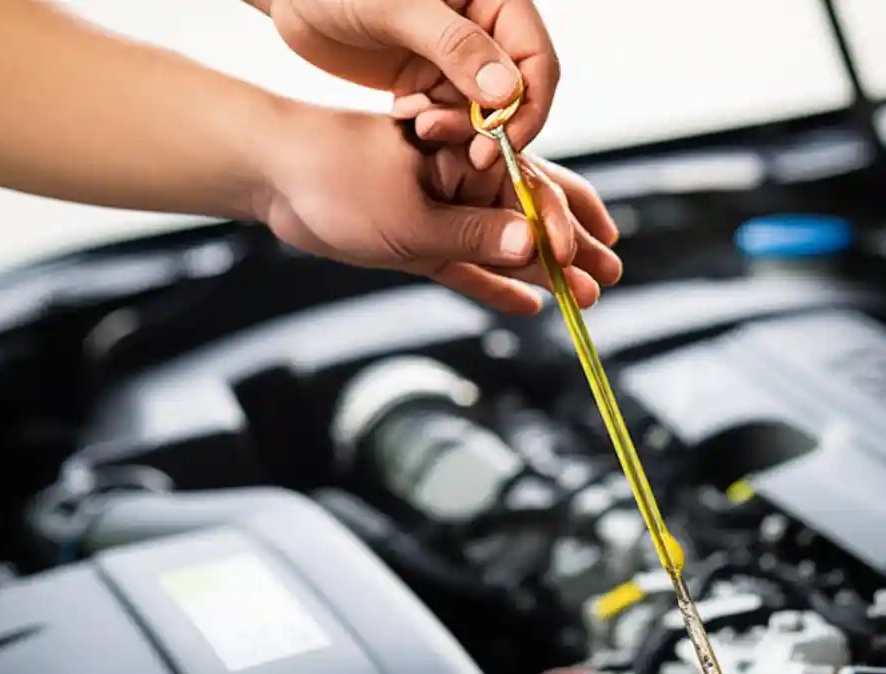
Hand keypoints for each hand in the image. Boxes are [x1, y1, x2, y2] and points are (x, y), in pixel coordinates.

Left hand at [244, 0, 557, 169]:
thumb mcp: (400, 8)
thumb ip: (457, 48)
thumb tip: (507, 94)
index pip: (537, 59)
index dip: (530, 106)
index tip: (503, 142)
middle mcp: (483, 28)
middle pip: (518, 93)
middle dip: (497, 127)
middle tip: (472, 158)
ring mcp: (456, 58)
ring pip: (483, 112)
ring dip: (460, 130)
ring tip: (421, 125)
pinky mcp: (427, 80)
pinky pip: (450, 118)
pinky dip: (435, 128)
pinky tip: (405, 117)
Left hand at [254, 105, 618, 313]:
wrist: (273, 177)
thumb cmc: (337, 175)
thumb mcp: (409, 212)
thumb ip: (472, 234)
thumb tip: (532, 248)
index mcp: (467, 154)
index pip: (531, 188)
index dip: (562, 223)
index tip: (580, 256)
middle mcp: (462, 182)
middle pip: (530, 218)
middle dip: (572, 247)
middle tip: (612, 274)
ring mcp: (442, 214)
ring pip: (504, 248)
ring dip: (544, 273)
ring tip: (587, 297)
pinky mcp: (418, 243)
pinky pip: (467, 269)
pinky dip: (495, 287)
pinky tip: (530, 307)